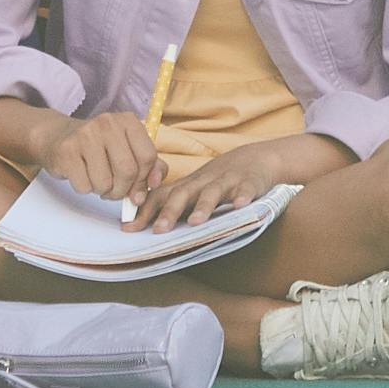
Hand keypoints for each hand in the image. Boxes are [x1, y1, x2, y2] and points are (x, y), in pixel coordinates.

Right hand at [56, 111, 167, 216]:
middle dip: (121, 190)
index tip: (136, 188)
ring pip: (105, 183)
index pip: (148, 157)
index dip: (143, 180)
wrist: (59, 137)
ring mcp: (86, 135)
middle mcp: (109, 123)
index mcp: (128, 121)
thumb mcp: (127, 148)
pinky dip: (85, 189)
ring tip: (97, 179)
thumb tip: (155, 183)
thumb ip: (148, 165)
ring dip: (102, 191)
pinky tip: (82, 175)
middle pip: (128, 172)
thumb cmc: (99, 147)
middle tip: (114, 189)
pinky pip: (84, 186)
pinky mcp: (67, 151)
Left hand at [149, 138, 323, 231]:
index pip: (162, 195)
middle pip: (184, 193)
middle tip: (159, 230)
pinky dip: (243, 196)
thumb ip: (172, 203)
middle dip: (170, 211)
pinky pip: (246, 189)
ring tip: (196, 222)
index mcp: (189, 185)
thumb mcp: (195, 188)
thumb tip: (137, 225)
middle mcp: (204, 181)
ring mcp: (228, 181)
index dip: (146, 211)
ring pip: (213, 192)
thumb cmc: (219, 179)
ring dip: (203, 206)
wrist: (259, 157)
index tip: (129, 228)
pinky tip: (240, 206)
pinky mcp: (250, 182)